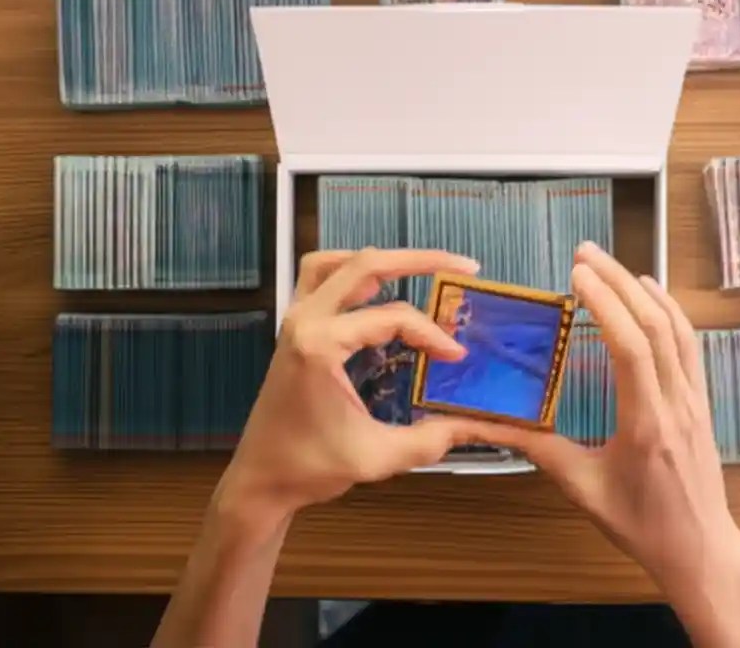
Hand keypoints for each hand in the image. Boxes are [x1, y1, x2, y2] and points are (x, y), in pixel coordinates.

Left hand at [215, 248, 490, 528]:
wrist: (259, 480)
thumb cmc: (310, 467)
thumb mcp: (377, 456)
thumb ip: (432, 439)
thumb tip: (480, 426)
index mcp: (321, 345)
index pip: (391, 317)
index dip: (431, 333)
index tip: (457, 357)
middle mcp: (304, 321)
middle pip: (365, 265)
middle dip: (418, 260)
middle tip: (463, 267)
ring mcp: (295, 320)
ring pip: (336, 262)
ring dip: (380, 261)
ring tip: (421, 268)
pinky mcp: (294, 329)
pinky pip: (319, 278)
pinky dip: (351, 272)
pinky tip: (379, 288)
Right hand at [469, 242, 739, 595]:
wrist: (699, 548)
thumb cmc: (643, 526)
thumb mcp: (583, 489)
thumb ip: (540, 450)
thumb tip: (494, 424)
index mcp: (646, 424)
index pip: (631, 348)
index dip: (606, 304)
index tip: (578, 274)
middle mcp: (676, 404)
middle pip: (655, 326)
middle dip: (620, 282)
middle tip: (586, 253)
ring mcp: (694, 401)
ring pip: (677, 330)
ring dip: (645, 290)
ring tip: (613, 264)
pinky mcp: (701, 403)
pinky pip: (690, 346)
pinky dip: (670, 312)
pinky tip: (653, 296)